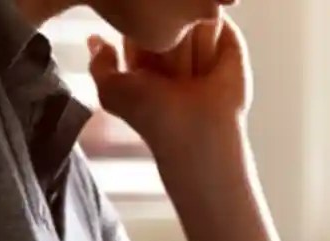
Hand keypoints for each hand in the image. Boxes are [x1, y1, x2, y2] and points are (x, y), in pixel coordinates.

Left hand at [87, 16, 251, 156]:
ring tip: (187, 68)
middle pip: (166, 18)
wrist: (200, 134)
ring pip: (192, 16)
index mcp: (149, 60)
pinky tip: (207, 57)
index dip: (134, 26)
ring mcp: (206, 51)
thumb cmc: (155, 117)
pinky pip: (222, 23)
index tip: (136, 41)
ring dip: (188, 32)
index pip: (137, 26)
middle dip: (164, 28)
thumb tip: (96, 38)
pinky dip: (213, 31)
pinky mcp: (233, 50)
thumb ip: (99, 64)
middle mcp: (177, 53)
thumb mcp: (112, 92)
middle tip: (165, 62)